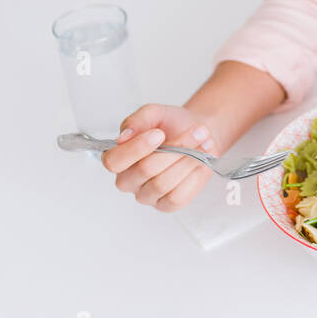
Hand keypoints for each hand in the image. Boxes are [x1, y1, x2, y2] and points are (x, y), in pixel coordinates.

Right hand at [101, 103, 221, 211]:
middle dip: (175, 148)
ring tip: (202, 143)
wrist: (198, 132)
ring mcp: (146, 195)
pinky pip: (177, 197)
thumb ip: (137, 120)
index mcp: (117, 158)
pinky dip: (193, 176)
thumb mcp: (154, 113)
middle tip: (197, 131)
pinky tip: (199, 161)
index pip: (114, 161)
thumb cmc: (172, 125)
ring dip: (188, 160)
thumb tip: (124, 136)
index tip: (158, 134)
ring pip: (163, 184)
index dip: (136, 148)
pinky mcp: (167, 205)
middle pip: (145, 170)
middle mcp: (127, 180)